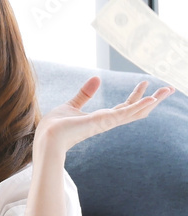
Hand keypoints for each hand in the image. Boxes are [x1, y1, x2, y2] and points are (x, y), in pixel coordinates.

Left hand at [35, 76, 173, 159]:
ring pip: (135, 111)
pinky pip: (125, 113)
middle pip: (136, 110)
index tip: (145, 83)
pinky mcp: (102, 121)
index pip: (124, 107)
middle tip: (169, 89)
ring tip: (167, 90)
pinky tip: (151, 99)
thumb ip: (85, 94)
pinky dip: (139, 106)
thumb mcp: (72, 105)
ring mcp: (107, 122)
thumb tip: (96, 77)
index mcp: (101, 118)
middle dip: (153, 100)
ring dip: (152, 101)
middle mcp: (107, 121)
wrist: (47, 138)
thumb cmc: (56, 127)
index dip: (136, 96)